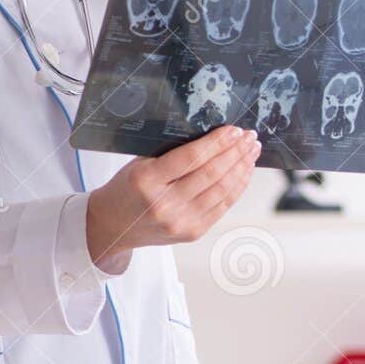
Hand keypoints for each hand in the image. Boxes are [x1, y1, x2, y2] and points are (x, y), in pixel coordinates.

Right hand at [86, 125, 258, 269]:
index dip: (218, 143)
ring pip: (221, 191)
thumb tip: (214, 136)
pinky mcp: (192, 233)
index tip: (235, 130)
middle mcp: (164, 204)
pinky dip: (237, 187)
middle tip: (250, 137)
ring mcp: (180, 222)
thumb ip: (172, 153)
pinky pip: (222, 206)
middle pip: (211, 174)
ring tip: (251, 152)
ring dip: (241, 168)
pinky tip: (244, 172)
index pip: (191, 158)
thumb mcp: (141, 163)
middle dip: (236, 152)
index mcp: (146, 180)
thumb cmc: (128, 188)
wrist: (113, 225)